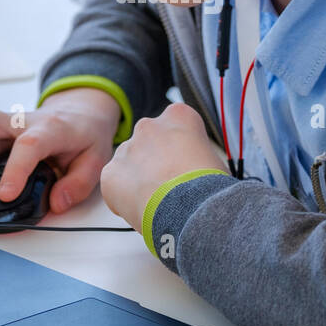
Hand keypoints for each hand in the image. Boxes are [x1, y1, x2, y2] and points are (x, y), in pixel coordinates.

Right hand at [0, 88, 121, 212]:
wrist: (79, 113)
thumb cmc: (84, 135)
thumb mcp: (97, 161)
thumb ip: (78, 185)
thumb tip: (55, 204)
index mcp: (51, 129)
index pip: (28, 144)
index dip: (14, 170)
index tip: (5, 195)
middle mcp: (20, 121)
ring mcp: (1, 123)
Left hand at [100, 103, 225, 229]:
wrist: (190, 209)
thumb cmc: (208, 187)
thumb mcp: (214, 159)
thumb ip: (196, 154)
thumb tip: (195, 170)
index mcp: (178, 116)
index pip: (176, 126)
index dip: (181, 150)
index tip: (185, 166)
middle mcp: (149, 126)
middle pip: (150, 143)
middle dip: (156, 162)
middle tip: (170, 186)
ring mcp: (126, 148)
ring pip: (130, 164)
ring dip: (139, 178)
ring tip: (158, 201)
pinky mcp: (110, 173)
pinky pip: (115, 185)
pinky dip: (124, 197)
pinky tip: (142, 208)